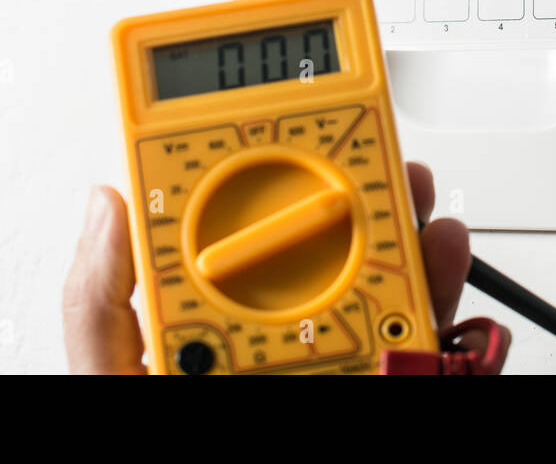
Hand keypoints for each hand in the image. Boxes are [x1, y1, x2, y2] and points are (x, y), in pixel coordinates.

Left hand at [63, 161, 503, 372]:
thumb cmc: (163, 452)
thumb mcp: (115, 381)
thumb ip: (99, 303)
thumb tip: (106, 205)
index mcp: (212, 317)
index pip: (238, 227)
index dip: (267, 165)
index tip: (295, 124)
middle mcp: (280, 331)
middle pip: (332, 242)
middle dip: (367, 190)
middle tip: (378, 161)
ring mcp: (338, 362)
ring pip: (392, 286)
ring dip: (420, 241)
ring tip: (426, 216)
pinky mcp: (393, 385)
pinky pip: (436, 350)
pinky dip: (456, 317)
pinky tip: (450, 284)